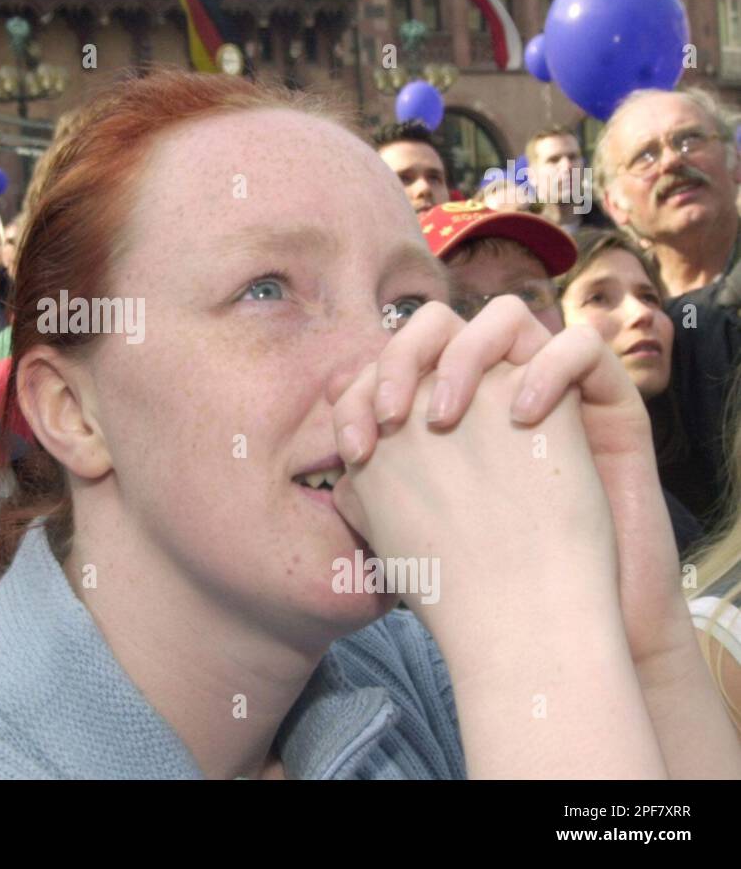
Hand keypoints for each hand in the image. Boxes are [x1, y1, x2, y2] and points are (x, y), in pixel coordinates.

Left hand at [332, 296, 681, 660]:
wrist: (557, 623)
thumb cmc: (479, 581)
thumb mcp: (407, 526)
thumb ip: (370, 481)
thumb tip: (332, 444)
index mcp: (441, 408)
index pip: (392, 361)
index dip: (361, 392)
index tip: (353, 450)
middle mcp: (490, 387)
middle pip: (439, 323)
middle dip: (404, 357)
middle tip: (392, 418)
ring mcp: (548, 387)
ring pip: (506, 317)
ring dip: (465, 357)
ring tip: (447, 419)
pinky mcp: (607, 401)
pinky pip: (581, 348)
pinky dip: (548, 369)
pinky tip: (522, 419)